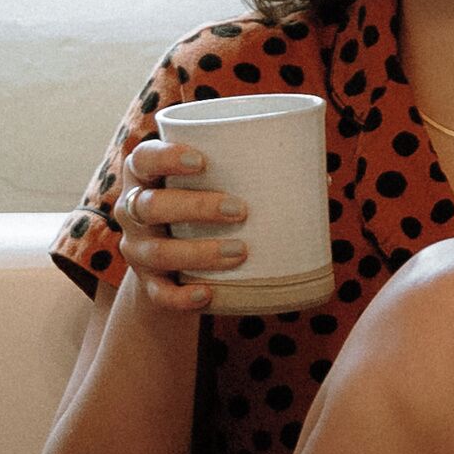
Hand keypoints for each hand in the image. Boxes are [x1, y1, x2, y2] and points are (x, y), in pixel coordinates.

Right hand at [109, 138, 245, 314]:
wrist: (170, 264)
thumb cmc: (201, 209)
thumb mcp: (209, 185)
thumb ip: (245, 175)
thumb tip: (321, 176)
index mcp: (144, 176)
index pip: (143, 158)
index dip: (166, 157)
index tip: (201, 160)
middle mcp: (132, 210)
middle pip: (150, 205)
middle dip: (195, 206)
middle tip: (240, 210)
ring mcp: (137, 249)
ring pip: (157, 251)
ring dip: (198, 252)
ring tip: (240, 251)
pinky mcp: (147, 283)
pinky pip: (158, 293)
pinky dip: (182, 296)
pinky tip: (208, 294)